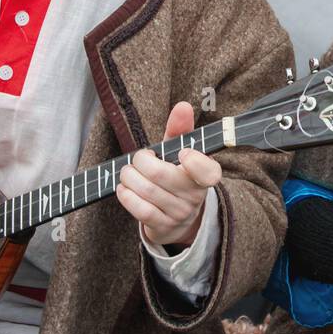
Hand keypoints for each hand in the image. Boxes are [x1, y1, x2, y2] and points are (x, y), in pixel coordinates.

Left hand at [116, 101, 220, 248]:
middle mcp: (195, 196)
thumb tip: (182, 106)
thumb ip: (180, 129)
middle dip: (141, 161)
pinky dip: (127, 196)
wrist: (176, 217)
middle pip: (161, 175)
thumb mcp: (180, 152)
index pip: (208, 172)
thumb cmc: (176, 175)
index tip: (182, 153)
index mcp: (205, 175)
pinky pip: (141, 210)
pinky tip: (124, 188)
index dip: (195, 162)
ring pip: (148, 191)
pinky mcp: (163, 227)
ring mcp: (180, 214)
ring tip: (127, 172)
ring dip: (129, 177)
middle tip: (137, 158)